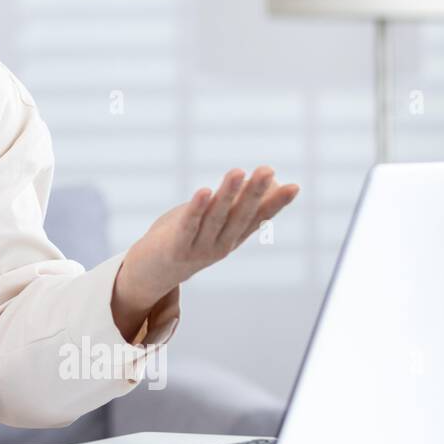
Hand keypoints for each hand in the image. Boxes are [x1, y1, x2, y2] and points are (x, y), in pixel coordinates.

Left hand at [112, 166, 299, 325]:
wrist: (150, 273)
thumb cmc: (184, 239)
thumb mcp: (211, 222)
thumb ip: (232, 205)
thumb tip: (261, 182)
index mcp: (231, 238)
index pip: (257, 218)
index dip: (275, 204)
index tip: (294, 186)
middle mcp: (220, 245)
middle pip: (239, 216)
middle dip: (254, 193)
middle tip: (268, 170)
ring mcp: (199, 248)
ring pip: (215, 217)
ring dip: (227, 194)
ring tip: (238, 171)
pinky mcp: (176, 247)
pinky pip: (188, 225)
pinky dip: (197, 209)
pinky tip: (205, 191)